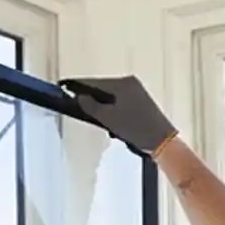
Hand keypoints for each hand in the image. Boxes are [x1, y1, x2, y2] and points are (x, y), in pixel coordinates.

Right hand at [59, 76, 177, 156]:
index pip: (93, 82)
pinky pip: (119, 102)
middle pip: (102, 88)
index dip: (77, 85)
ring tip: (98, 119)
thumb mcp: (108, 118)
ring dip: (102, 106)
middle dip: (90, 97)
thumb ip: (91, 106)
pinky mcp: (140, 102)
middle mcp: (130, 83)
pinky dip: (112, 110)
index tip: (63, 85)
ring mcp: (136, 92)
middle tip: (76, 104)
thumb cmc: (136, 128)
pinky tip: (112, 124)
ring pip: (111, 96)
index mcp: (122, 83)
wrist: (162, 141)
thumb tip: (79, 97)